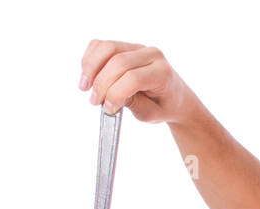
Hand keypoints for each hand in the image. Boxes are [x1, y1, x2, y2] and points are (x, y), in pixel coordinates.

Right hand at [78, 39, 192, 123]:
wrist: (175, 97)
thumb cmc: (163, 106)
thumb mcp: (151, 113)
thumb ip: (132, 103)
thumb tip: (107, 96)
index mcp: (162, 73)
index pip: (133, 78)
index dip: (115, 94)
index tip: (107, 108)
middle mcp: (152, 55)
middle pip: (118, 62)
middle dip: (101, 83)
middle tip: (94, 101)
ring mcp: (138, 47)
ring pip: (107, 48)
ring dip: (90, 67)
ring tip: (84, 87)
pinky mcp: (126, 45)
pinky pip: (102, 45)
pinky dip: (90, 58)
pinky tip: (88, 76)